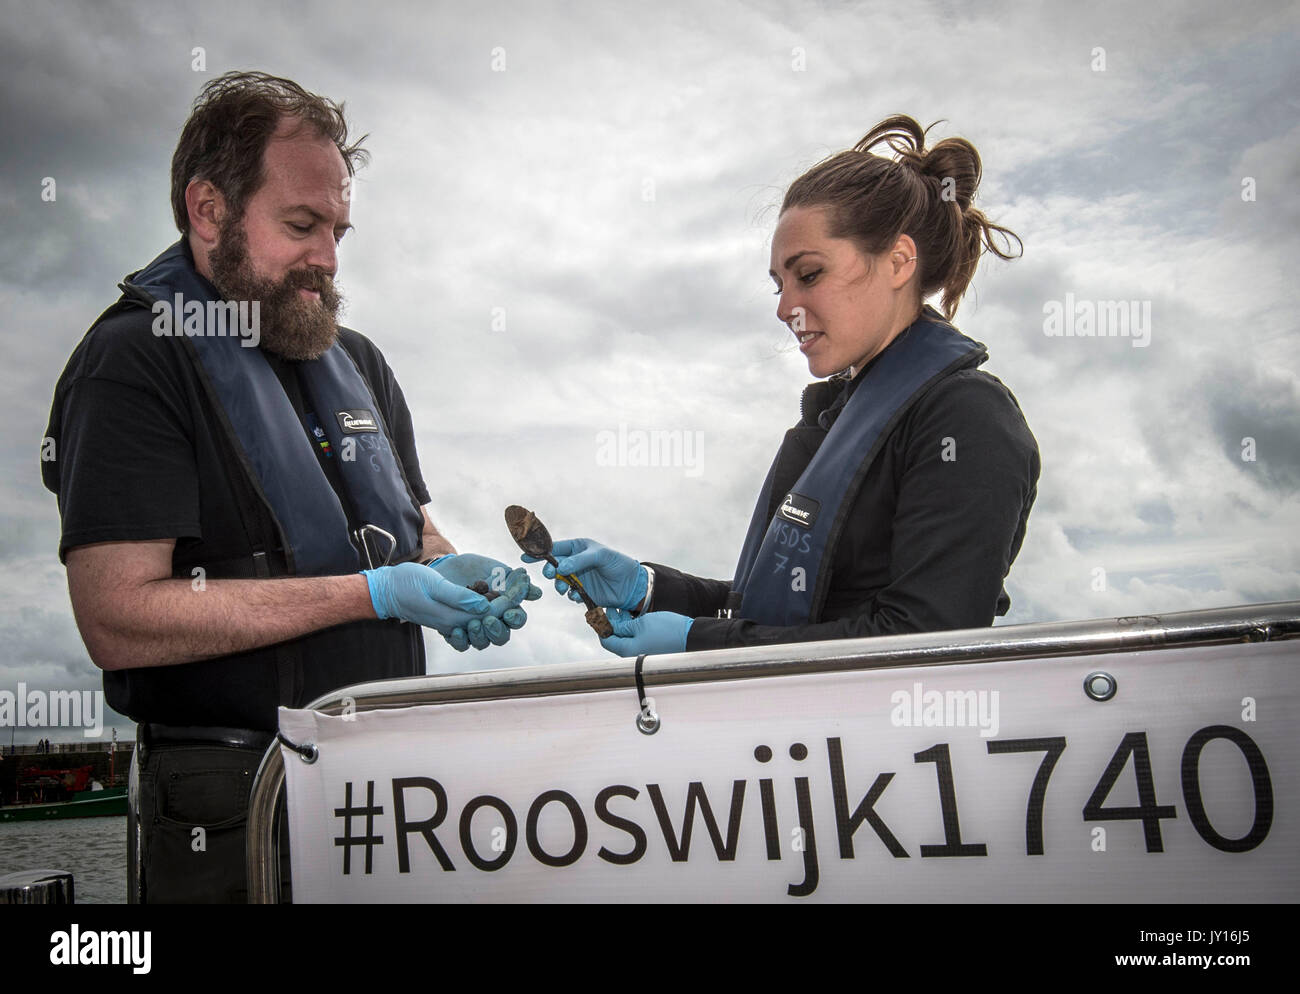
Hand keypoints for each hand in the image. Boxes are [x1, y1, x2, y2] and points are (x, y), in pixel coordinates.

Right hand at [362, 558, 535, 651]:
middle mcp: (460, 623)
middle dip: (513, 610)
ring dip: (504, 611)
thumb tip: (485, 607)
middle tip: (522, 586)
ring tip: (515, 590)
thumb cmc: (408, 585)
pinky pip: (478, 619)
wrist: (388, 590)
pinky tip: (500, 592)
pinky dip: (492, 610)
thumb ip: (459, 598)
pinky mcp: (454, 613)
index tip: (525, 578)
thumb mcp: (434, 586)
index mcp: (456, 619)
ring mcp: (457, 620)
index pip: (494, 614)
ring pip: (490, 626)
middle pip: (496, 628)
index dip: (513, 596)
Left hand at [427, 553, 542, 650]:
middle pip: (501, 637)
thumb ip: (515, 582)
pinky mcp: (456, 631)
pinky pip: (461, 644)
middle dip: (496, 631)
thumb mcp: (496, 570)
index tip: (508, 613)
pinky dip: (459, 640)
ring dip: (479, 637)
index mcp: (506, 608)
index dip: (515, 619)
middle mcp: (492, 622)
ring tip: (472, 624)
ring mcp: (474, 628)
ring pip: (482, 643)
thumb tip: (537, 594)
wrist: (445, 566)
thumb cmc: (475, 568)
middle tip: (487, 620)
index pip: (517, 619)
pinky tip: (455, 631)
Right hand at [524, 538, 646, 610]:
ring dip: (559, 585)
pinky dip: (571, 595)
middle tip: (550, 575)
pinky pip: (570, 594)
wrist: (632, 585)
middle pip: (554, 566)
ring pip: (560, 582)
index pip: (556, 548)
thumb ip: (580, 560)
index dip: (541, 552)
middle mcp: (575, 562)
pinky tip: (578, 595)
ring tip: (564, 588)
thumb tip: (559, 568)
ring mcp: (578, 578)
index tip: (526, 557)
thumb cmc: (618, 563)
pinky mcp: (583, 592)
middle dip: (549, 571)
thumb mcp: (601, 556)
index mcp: (578, 548)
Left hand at [598, 608, 691, 657]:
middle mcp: (633, 654)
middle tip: (611, 608)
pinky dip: (631, 628)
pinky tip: (632, 617)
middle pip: (615, 639)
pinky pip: (635, 638)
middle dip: (611, 623)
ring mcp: (642, 652)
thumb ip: (623, 626)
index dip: (601, 625)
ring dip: (622, 624)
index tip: (600, 613)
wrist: (689, 636)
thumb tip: (611, 627)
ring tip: (621, 609)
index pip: (606, 639)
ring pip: (625, 638)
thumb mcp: (641, 623)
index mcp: (627, 650)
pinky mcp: (650, 648)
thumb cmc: (667, 630)